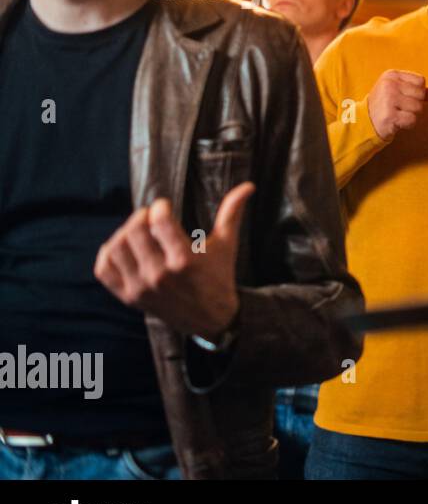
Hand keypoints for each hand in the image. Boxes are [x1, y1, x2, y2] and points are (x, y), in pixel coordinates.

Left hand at [94, 182, 253, 338]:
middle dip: (141, 217)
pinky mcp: (129, 297)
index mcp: (185, 260)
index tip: (164, 206)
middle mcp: (160, 275)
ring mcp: (141, 288)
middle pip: (133, 231)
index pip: (158, 221)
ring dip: (124, 233)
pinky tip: (123, 248)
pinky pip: (104, 270)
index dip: (159, 207)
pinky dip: (108, 254)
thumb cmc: (219, 277)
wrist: (212, 318)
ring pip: (115, 247)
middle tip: (150, 217)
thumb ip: (232, 213)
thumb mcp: (227, 245)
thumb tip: (248, 186)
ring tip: (137, 232)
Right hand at [367, 70, 427, 140]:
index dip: (419, 92)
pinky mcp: (390, 115)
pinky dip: (408, 123)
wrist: (366, 120)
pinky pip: (412, 120)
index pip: (420, 81)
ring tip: (399, 114)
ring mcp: (389, 99)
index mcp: (392, 75)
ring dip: (412, 114)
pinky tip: (398, 121)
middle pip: (420, 94)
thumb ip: (417, 90)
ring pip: (418, 108)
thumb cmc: (385, 104)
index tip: (408, 97)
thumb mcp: (398, 91)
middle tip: (402, 107)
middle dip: (416, 104)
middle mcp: (390, 85)